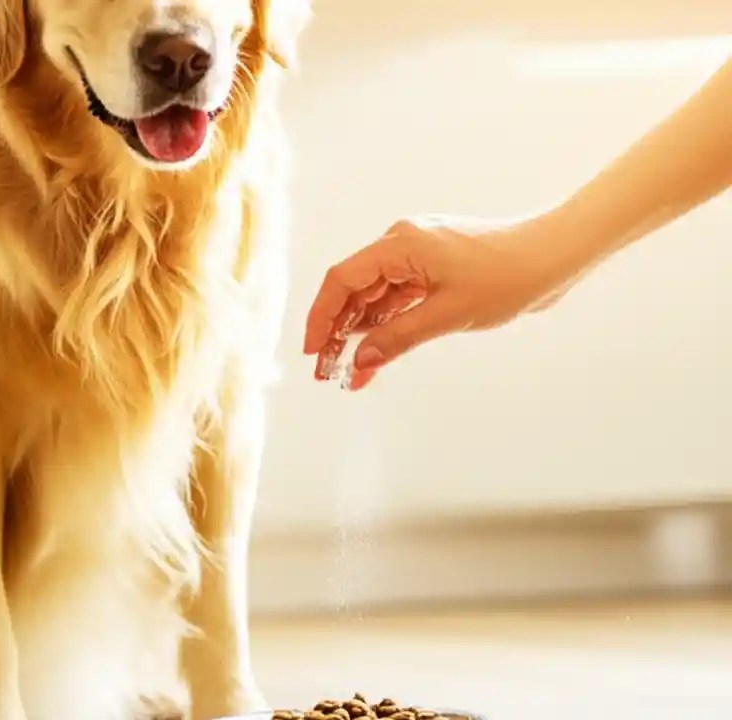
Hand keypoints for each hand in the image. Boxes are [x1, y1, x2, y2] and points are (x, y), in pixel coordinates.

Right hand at [302, 214, 578, 389]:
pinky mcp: (434, 267)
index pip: (343, 279)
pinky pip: (398, 297)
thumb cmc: (509, 276)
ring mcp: (418, 255)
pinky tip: (377, 353)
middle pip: (354, 288)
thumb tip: (360, 361)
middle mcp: (402, 243)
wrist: (556, 255)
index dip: (321, 317)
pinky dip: (387, 325)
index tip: (312, 351)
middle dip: (337, 331)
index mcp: (400, 243)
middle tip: (327, 370)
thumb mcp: (448, 314)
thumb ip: (398, 338)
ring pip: (375, 297)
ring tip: (350, 370)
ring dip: (361, 332)